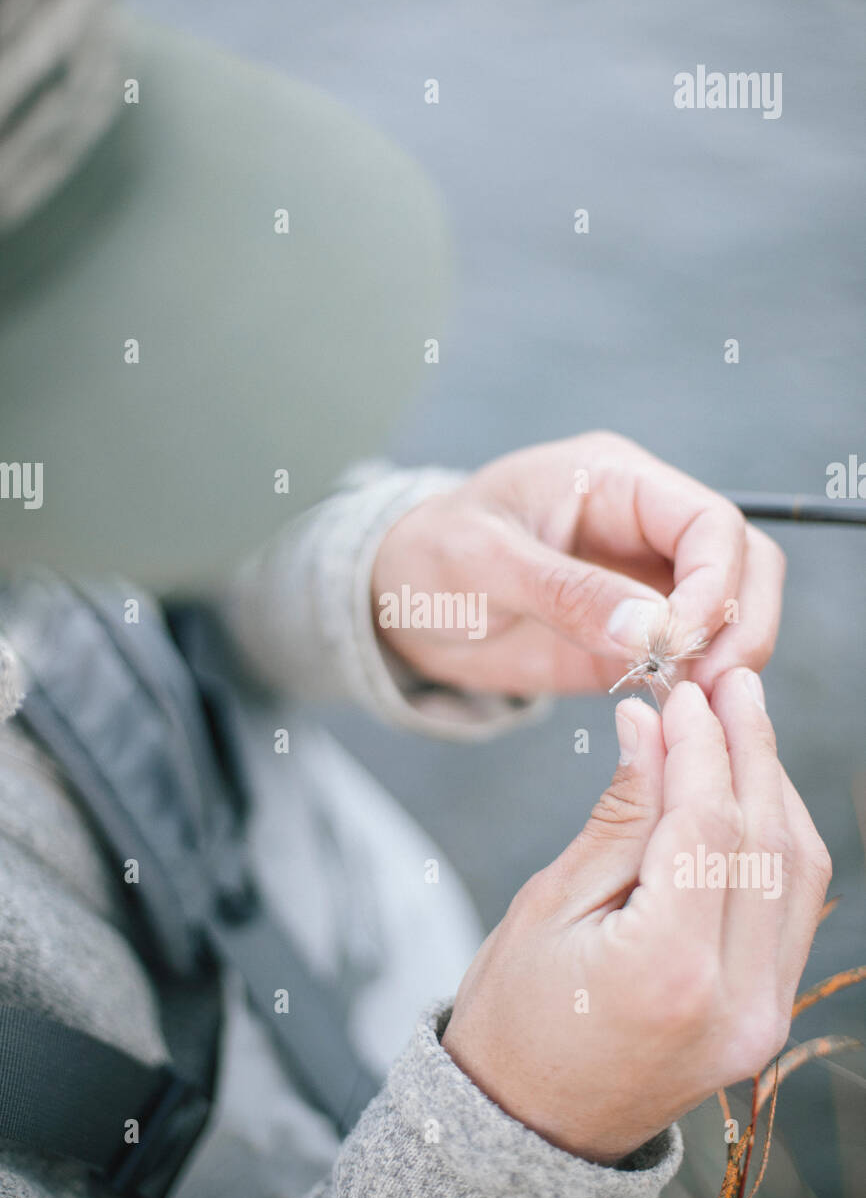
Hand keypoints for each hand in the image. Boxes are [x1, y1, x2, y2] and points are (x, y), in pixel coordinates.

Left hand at [372, 433, 785, 695]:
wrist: (394, 605)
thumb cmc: (426, 559)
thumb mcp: (480, 564)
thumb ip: (564, 591)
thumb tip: (651, 629)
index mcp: (612, 481)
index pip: (708, 521)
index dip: (714, 581)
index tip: (681, 642)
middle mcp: (642, 526)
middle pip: (742, 564)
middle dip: (738, 624)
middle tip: (709, 686)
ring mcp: (643, 583)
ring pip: (731, 612)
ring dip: (727, 659)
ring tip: (691, 704)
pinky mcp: (633, 635)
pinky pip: (692, 657)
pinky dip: (697, 686)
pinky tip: (674, 716)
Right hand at [441, 670, 830, 1163]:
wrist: (525, 1126)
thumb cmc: (513, 1016)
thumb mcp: (549, 905)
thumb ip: (620, 814)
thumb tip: (654, 724)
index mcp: (667, 971)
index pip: (710, 824)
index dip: (703, 744)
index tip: (685, 689)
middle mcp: (736, 1000)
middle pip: (768, 841)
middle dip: (751, 748)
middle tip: (729, 682)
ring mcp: (762, 1018)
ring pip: (800, 872)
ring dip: (774, 788)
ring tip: (741, 724)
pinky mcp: (766, 1018)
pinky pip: (793, 911)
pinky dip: (776, 842)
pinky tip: (748, 794)